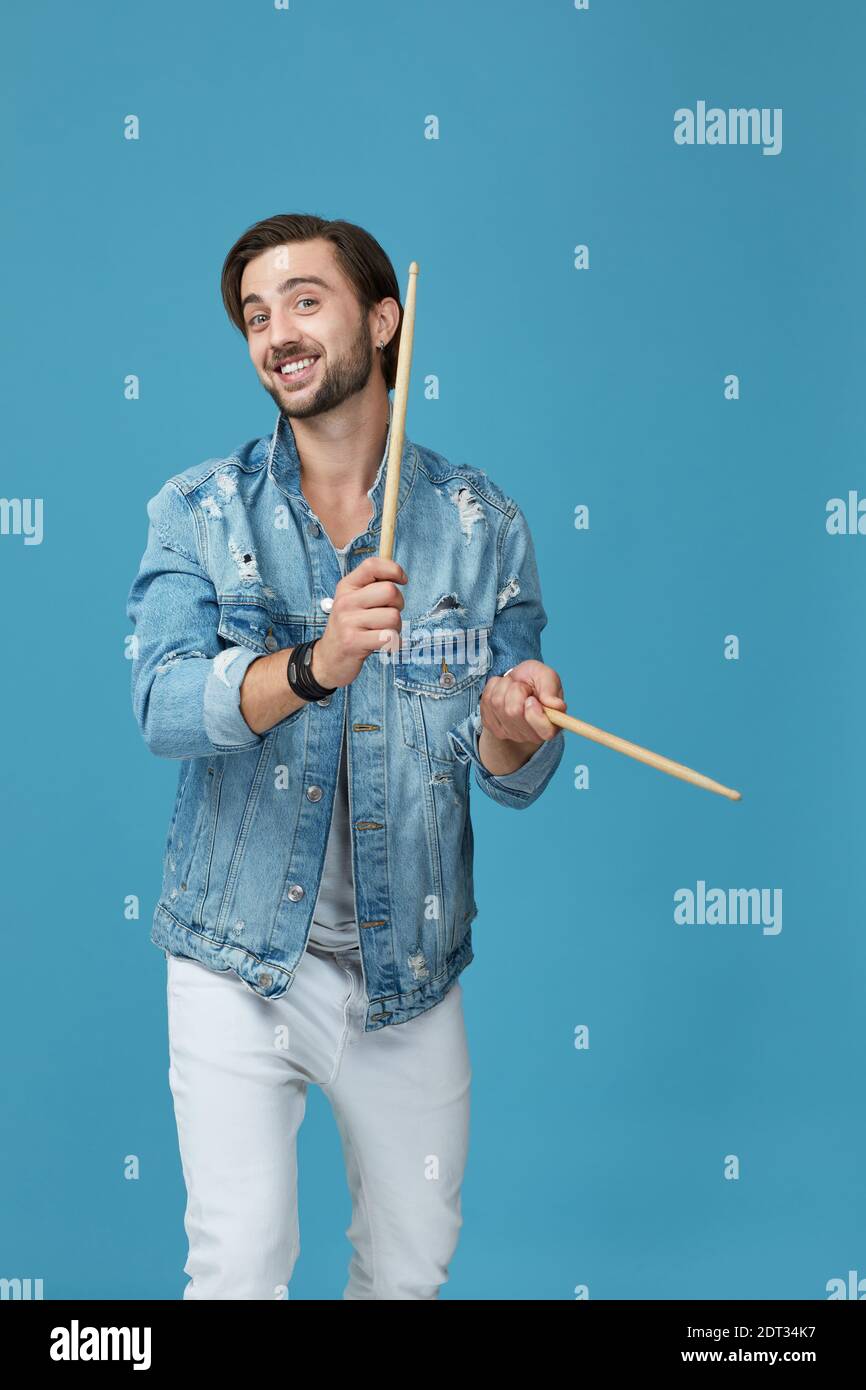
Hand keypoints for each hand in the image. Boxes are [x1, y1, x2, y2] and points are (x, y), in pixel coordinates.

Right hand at [311, 557, 406, 689]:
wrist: (329, 658)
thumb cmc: (350, 627)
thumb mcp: (354, 601)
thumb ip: (373, 585)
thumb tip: (398, 574)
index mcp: (346, 586)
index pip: (372, 565)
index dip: (394, 569)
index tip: (402, 580)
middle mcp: (345, 601)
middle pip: (389, 591)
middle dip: (399, 604)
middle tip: (389, 613)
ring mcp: (348, 622)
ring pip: (393, 616)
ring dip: (396, 626)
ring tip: (383, 631)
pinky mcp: (354, 642)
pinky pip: (390, 636)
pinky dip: (394, 641)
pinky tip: (383, 643)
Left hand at [479, 660, 566, 748]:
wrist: (516, 682)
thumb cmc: (534, 680)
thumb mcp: (547, 676)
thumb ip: (551, 689)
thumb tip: (556, 705)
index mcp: (550, 726)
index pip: (545, 731)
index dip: (536, 714)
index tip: (532, 699)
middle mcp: (529, 735)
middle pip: (513, 711)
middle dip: (517, 689)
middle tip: (524, 687)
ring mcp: (508, 733)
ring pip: (497, 703)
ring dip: (505, 686)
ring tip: (513, 687)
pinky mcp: (490, 725)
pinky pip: (485, 701)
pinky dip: (493, 688)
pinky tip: (503, 691)